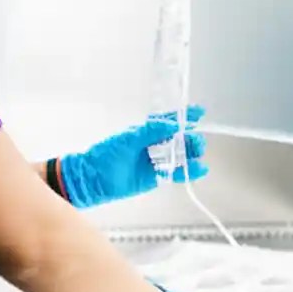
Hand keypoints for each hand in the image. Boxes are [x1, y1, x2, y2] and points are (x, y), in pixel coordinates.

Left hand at [58, 106, 207, 207]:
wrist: (93, 179)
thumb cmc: (105, 155)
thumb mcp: (127, 140)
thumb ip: (149, 132)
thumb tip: (171, 125)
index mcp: (145, 132)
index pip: (168, 121)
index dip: (183, 116)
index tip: (199, 112)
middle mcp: (152, 145)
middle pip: (178, 139)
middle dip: (189, 138)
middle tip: (197, 141)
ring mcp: (155, 161)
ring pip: (178, 155)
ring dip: (190, 154)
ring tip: (198, 153)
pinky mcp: (155, 177)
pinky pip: (174, 173)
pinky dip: (187, 172)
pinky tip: (198, 170)